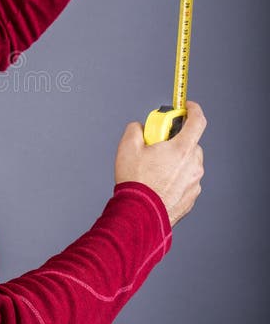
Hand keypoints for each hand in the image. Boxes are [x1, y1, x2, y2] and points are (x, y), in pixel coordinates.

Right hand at [114, 100, 206, 226]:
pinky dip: (176, 179)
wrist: (140, 215)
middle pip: (190, 144)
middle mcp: (193, 165)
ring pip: (188, 164)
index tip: (186, 107)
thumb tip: (139, 128)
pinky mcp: (191, 198)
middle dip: (175, 142)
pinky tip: (158, 185)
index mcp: (182, 149)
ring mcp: (194, 183)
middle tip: (157, 146)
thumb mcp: (127, 147)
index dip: (193, 110)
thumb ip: (135, 129)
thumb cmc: (136, 182)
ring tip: (154, 171)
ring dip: (176, 162)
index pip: (197, 121)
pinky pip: (186, 181)